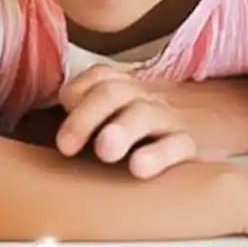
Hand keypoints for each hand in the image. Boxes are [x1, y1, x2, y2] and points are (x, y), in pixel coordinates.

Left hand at [56, 65, 196, 178]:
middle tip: (66, 147)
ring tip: (105, 151)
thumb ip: (78, 119)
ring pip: (144, 114)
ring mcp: (165, 118)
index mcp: (117, 85)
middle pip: (112, 94)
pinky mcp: (187, 144)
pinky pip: (177, 144)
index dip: (75, 99)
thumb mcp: (103, 121)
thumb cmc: (128, 137)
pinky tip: (139, 168)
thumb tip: (54, 138)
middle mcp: (140, 96)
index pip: (94, 78)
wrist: (193, 138)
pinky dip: (158, 155)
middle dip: (86, 117)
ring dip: (122, 129)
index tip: (61, 137)